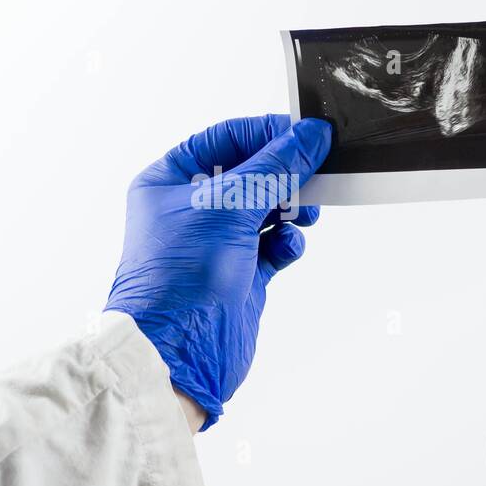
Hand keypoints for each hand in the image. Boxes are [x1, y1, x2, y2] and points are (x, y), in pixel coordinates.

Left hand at [105, 115, 332, 429]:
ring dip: (292, 206)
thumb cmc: (180, 278)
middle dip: (285, 173)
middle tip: (315, 172)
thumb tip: (310, 135)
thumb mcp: (229, 205)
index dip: (266, 133)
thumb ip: (275, 167)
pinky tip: (288, 245)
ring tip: (305, 212)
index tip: (305, 132)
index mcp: (169, 181)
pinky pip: (275, 244)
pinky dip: (288, 241)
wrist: (179, 353)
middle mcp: (190, 209)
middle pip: (251, 171)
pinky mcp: (241, 273)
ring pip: (268, 208)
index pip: (225, 139)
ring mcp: (216, 243)